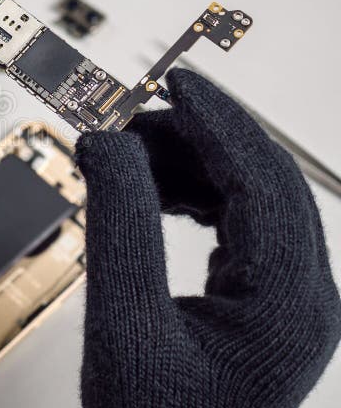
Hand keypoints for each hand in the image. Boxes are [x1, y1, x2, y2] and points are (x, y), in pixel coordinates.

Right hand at [75, 69, 340, 407]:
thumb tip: (106, 144)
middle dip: (198, 139)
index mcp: (288, 305)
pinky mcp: (260, 300)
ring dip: (191, 166)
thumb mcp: (124, 324)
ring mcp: (285, 298)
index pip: (264, 183)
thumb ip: (117, 227)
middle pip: (262, 182)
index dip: (218, 123)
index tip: (176, 83)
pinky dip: (191, 196)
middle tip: (133, 120)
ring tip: (131, 154)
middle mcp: (301, 296)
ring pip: (249, 198)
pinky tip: (152, 191)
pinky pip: (234, 224)